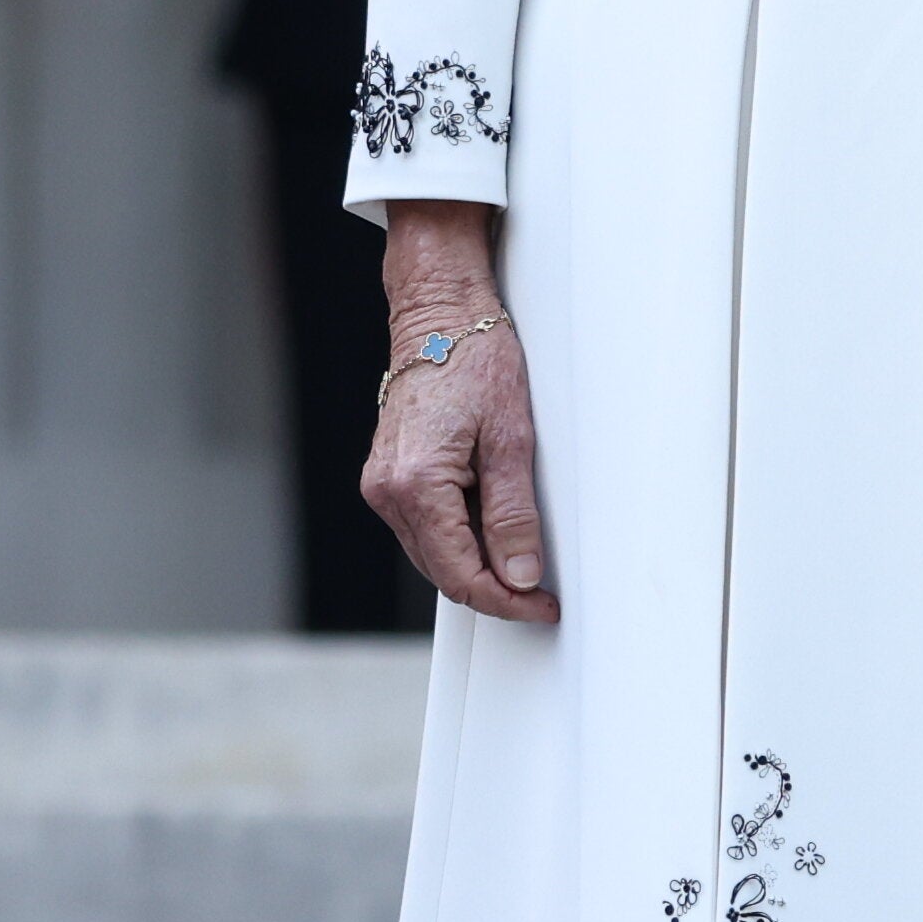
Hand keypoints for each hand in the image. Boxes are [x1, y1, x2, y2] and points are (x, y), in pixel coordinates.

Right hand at [365, 198, 554, 623]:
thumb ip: (513, 514)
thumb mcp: (511, 439)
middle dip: (494, 589)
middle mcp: (387, 492)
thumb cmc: (474, 360)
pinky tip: (492, 525)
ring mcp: (382, 486)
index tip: (541, 605)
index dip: (506, 600)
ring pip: (433, 554)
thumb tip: (520, 574)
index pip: (461, 575)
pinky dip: (459, 537)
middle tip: (540, 592)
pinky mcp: (388, 477)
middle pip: (443, 572)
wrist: (439, 316)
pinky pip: (425, 528)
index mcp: (415, 485)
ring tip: (522, 555)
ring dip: (476, 564)